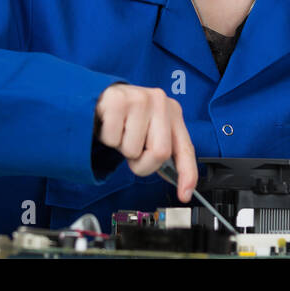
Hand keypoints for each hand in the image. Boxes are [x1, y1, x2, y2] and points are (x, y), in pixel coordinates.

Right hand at [94, 83, 197, 201]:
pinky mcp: (117, 101)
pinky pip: (112, 140)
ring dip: (122, 148)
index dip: (187, 174)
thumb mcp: (150, 130)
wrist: (102, 96)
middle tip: (133, 150)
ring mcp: (139, 99)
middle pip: (160, 153)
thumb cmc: (128, 118)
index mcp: (173, 112)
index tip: (185, 194)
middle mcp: (160, 102)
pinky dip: (107, 139)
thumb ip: (163, 150)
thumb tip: (178, 182)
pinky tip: (110, 124)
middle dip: (142, 162)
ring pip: (132, 149)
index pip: (185, 148)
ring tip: (120, 132)